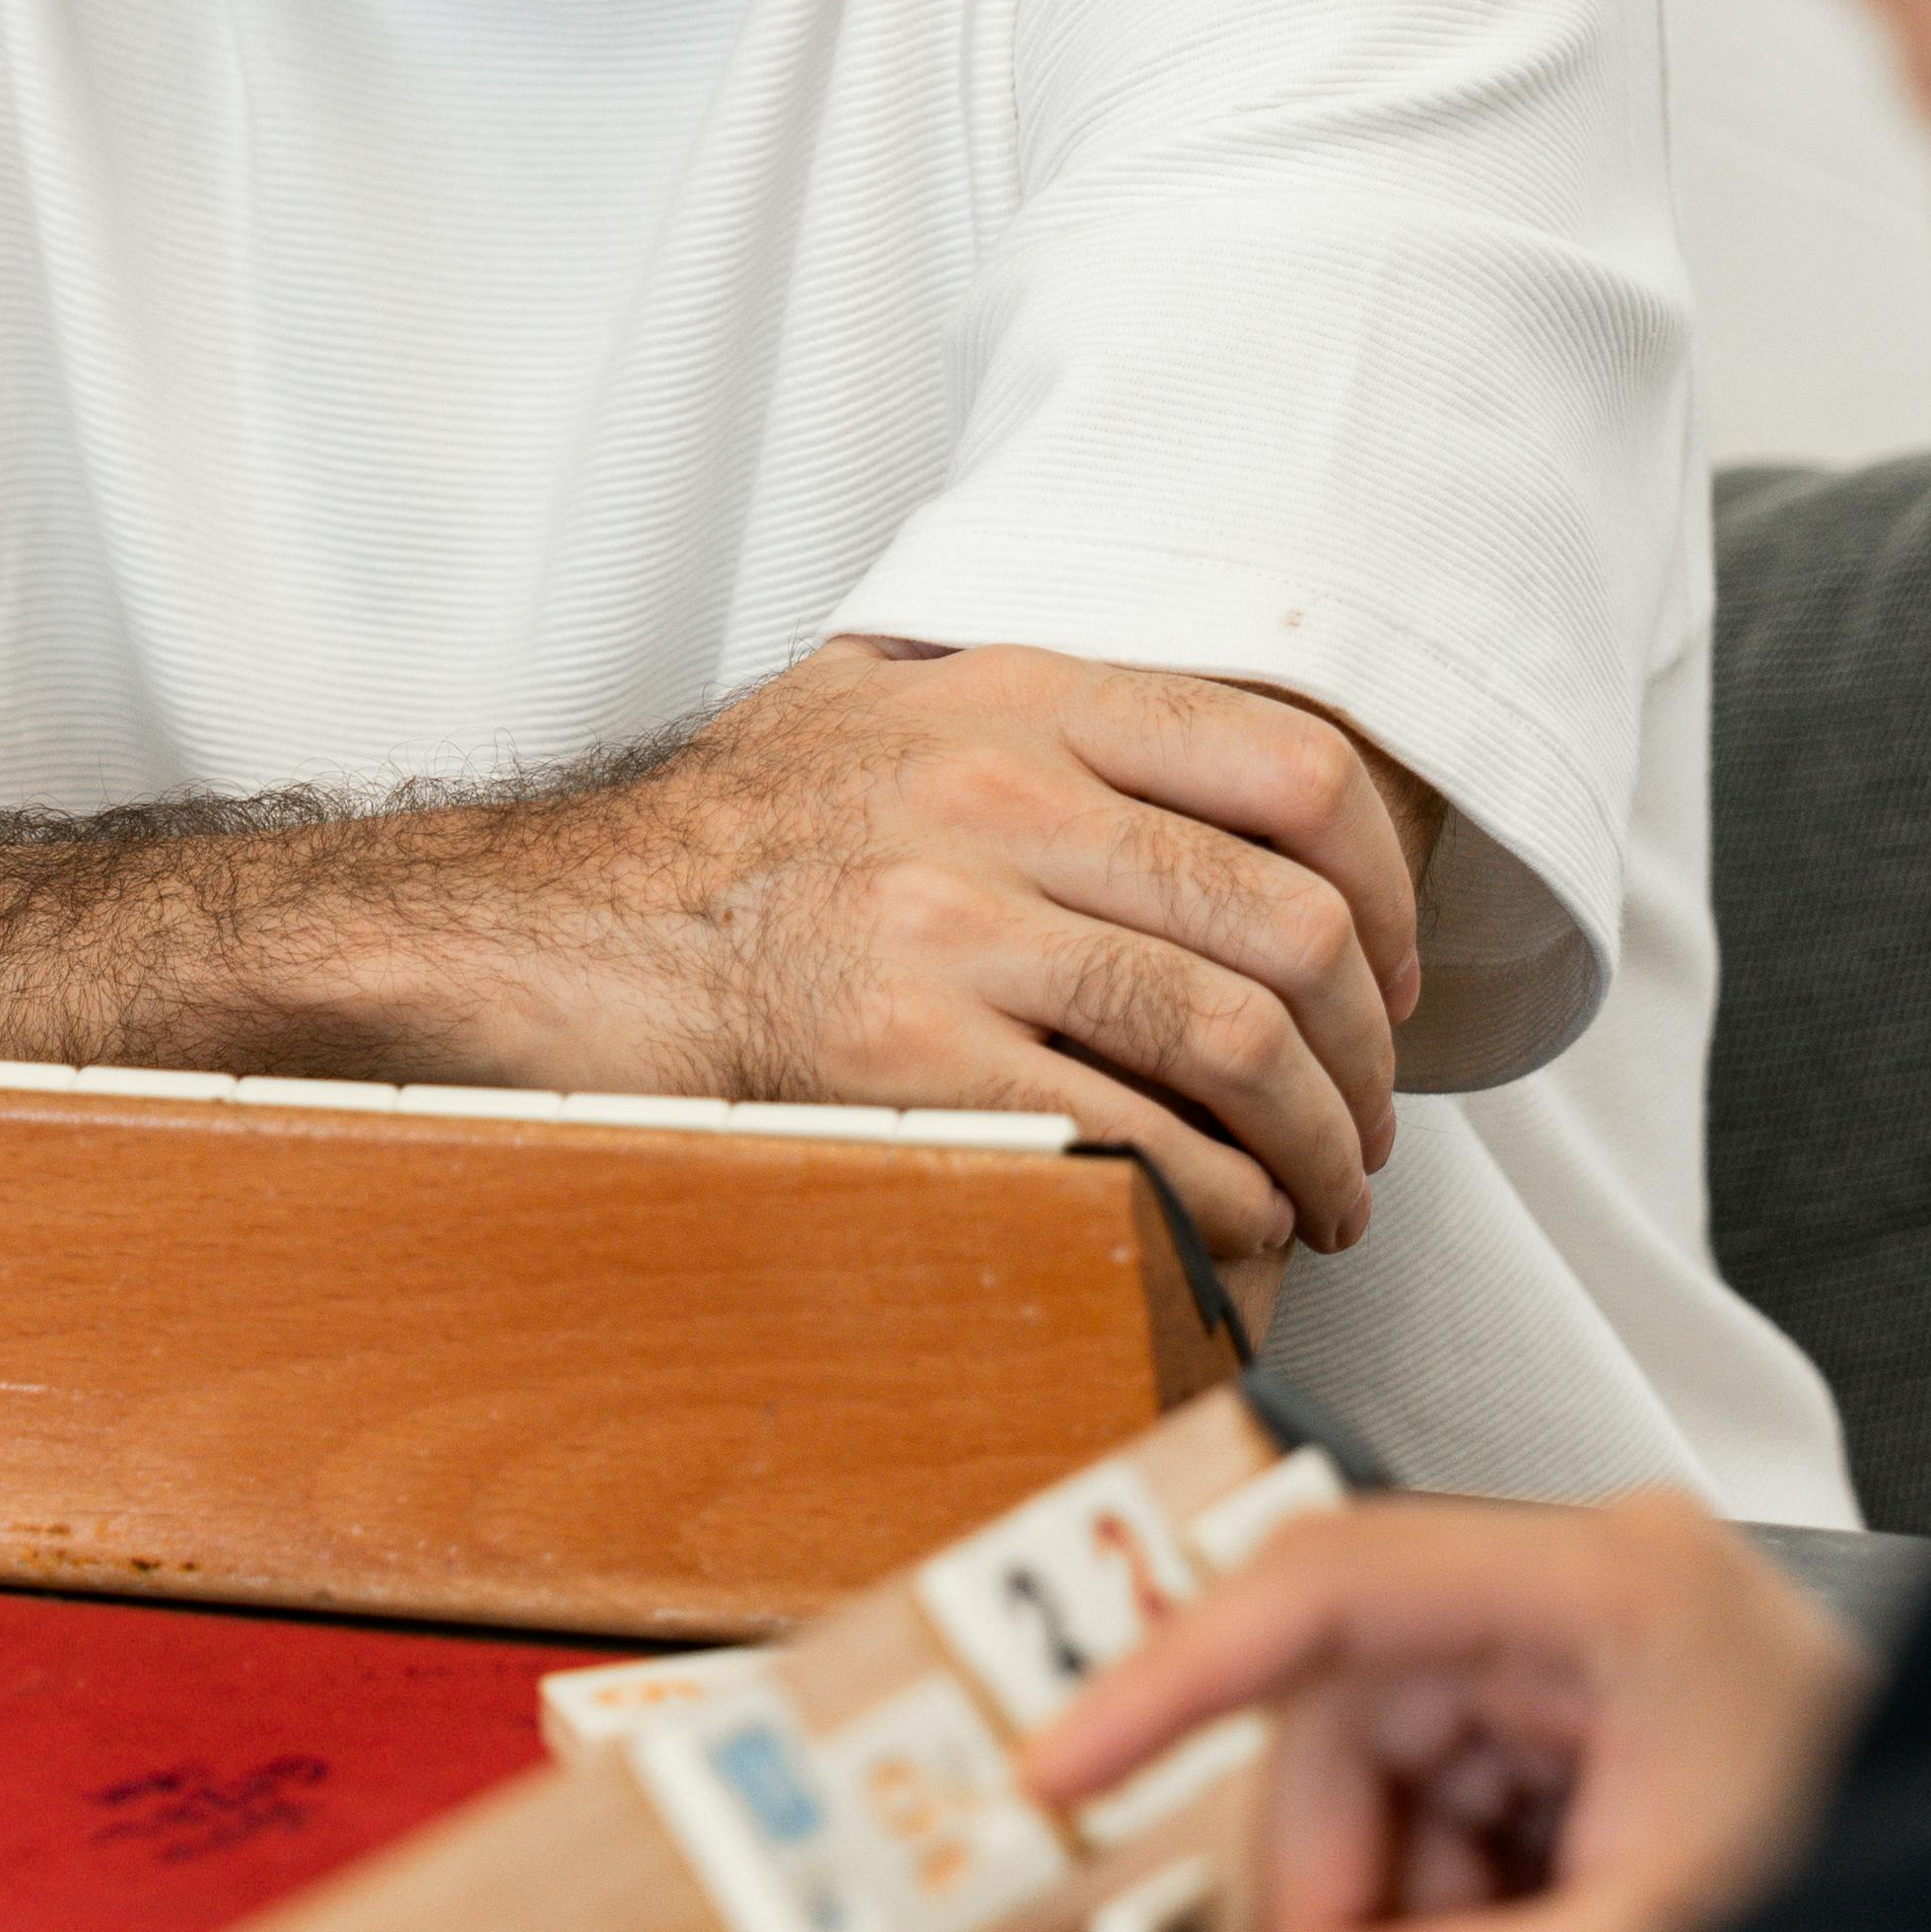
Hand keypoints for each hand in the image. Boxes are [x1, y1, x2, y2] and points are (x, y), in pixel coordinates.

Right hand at [507, 643, 1433, 1261]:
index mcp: (1015, 696)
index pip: (1295, 766)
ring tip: (1320, 1202)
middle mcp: (998, 792)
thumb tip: (1188, 744)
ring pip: (1240, 1041)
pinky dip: (1224, 1209)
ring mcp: (950, 926)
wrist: (537, 939)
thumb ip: (1026, 709)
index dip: (1390, 889)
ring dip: (1318, 1150)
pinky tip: (1227, 1235)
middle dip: (1369, 1057)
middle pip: (1292, 923)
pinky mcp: (906, 1062)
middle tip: (1368, 1131)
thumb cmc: (707, 846)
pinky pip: (1143, 1146)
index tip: (1393, 977)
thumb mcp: (870, 708)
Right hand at [1034, 1490, 1871, 1931]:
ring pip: (1392, 1773)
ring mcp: (1611, 1658)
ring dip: (1391, 1914)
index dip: (1170, 1685)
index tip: (1060, 1775)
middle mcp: (1607, 1589)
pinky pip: (1456, 1810)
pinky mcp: (1613, 1731)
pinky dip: (1448, 1915)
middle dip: (1329, 1882)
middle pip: (1354, 1709)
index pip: (1328, 1591)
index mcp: (1620, 1593)